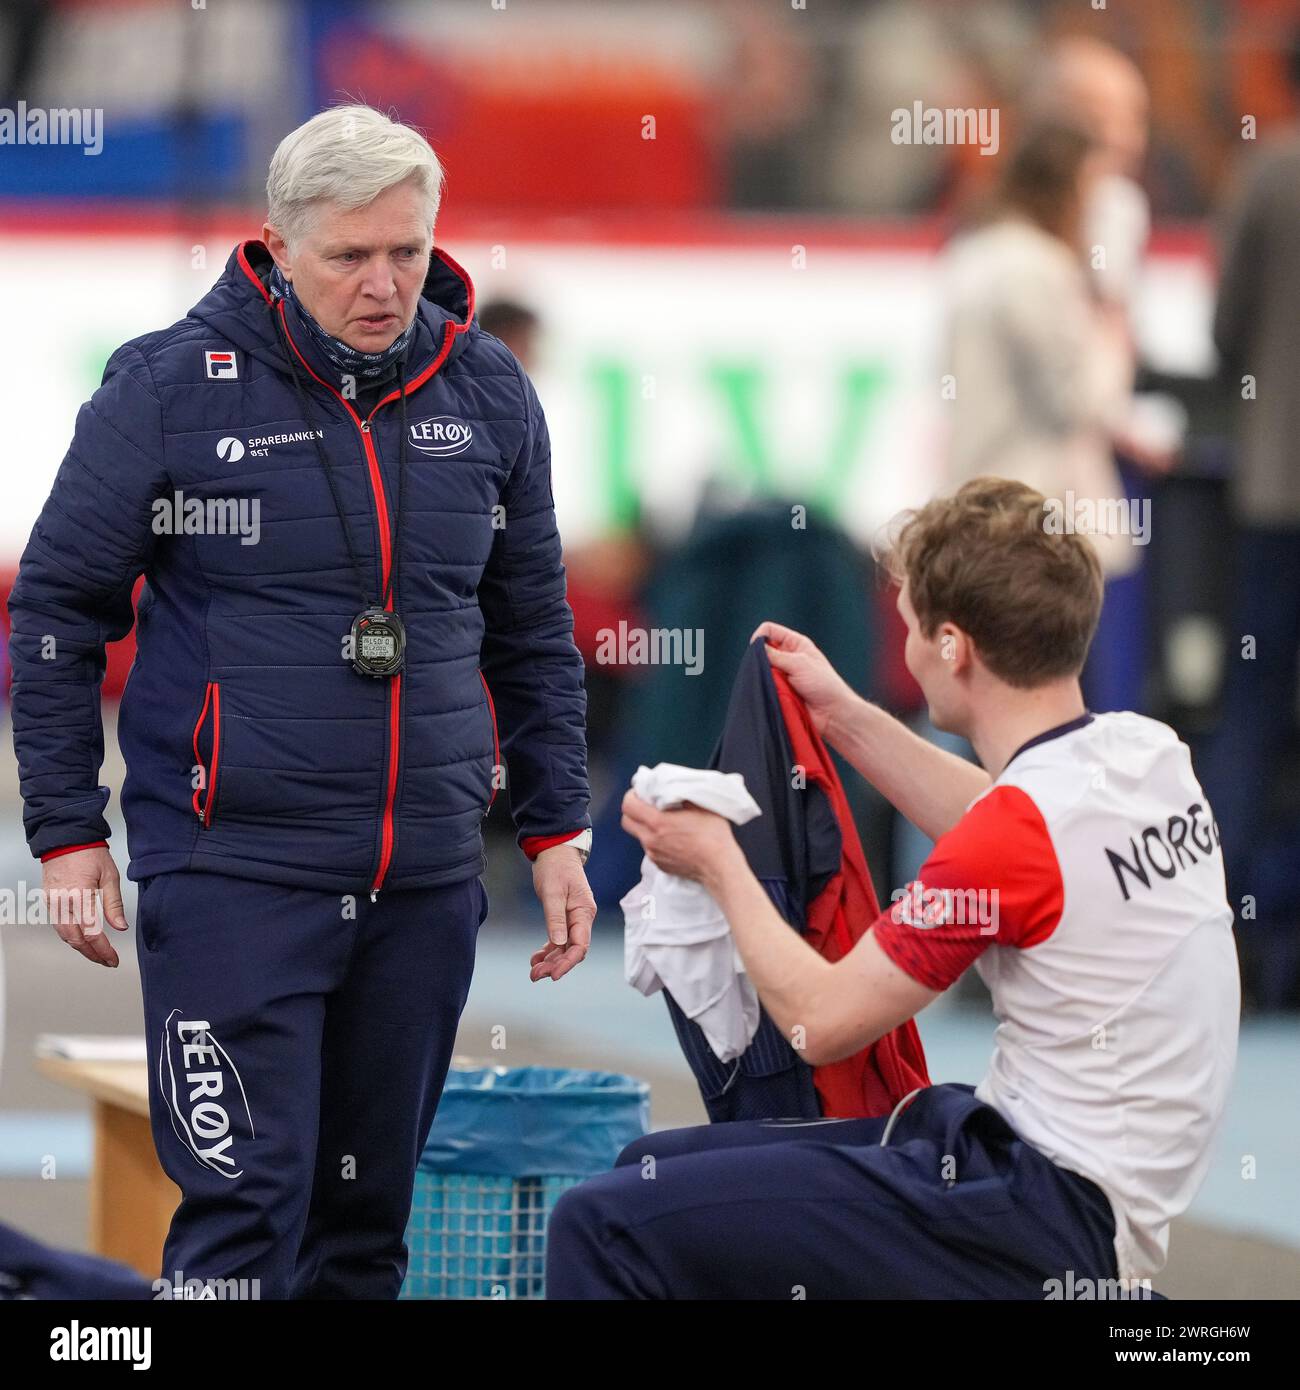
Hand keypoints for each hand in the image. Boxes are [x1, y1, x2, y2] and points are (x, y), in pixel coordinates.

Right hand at [41, 846, 128, 967]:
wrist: (66, 838)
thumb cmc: (90, 853)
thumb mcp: (110, 876)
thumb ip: (114, 904)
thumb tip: (121, 927)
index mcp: (80, 896)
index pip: (92, 933)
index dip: (103, 950)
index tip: (113, 959)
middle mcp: (62, 903)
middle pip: (75, 940)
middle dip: (91, 954)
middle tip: (107, 961)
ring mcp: (52, 903)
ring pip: (64, 935)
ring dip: (80, 948)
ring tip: (97, 954)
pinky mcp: (48, 901)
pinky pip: (58, 925)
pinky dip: (71, 936)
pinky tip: (82, 939)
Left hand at [529, 845, 595, 982]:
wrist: (556, 851)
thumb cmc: (555, 867)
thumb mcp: (553, 892)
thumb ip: (555, 918)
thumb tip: (557, 943)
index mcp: (584, 912)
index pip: (580, 946)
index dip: (568, 962)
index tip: (553, 975)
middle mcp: (581, 919)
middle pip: (572, 950)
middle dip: (556, 965)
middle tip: (535, 975)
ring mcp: (573, 919)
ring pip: (565, 947)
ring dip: (551, 961)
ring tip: (534, 972)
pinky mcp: (564, 917)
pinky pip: (559, 940)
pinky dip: (549, 951)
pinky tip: (536, 958)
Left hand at [620, 791, 739, 890]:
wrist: (720, 866)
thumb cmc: (713, 836)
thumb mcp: (700, 805)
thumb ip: (680, 794)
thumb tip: (671, 787)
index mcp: (658, 822)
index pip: (628, 806)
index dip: (632, 796)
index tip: (641, 793)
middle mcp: (651, 839)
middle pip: (626, 822)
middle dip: (633, 811)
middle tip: (647, 805)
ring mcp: (654, 854)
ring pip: (639, 836)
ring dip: (645, 826)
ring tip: (664, 822)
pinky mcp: (660, 865)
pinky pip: (650, 849)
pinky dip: (655, 841)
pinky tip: (672, 838)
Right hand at [750, 621, 859, 739]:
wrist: (832, 713)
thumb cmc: (823, 684)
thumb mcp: (799, 663)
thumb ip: (775, 655)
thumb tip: (755, 648)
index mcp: (795, 644)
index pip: (769, 631)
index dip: (760, 637)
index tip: (757, 651)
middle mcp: (787, 657)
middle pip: (762, 650)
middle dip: (760, 660)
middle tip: (768, 671)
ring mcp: (782, 674)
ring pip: (761, 670)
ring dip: (763, 677)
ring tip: (775, 686)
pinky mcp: (779, 690)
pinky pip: (763, 685)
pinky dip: (764, 688)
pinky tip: (772, 694)